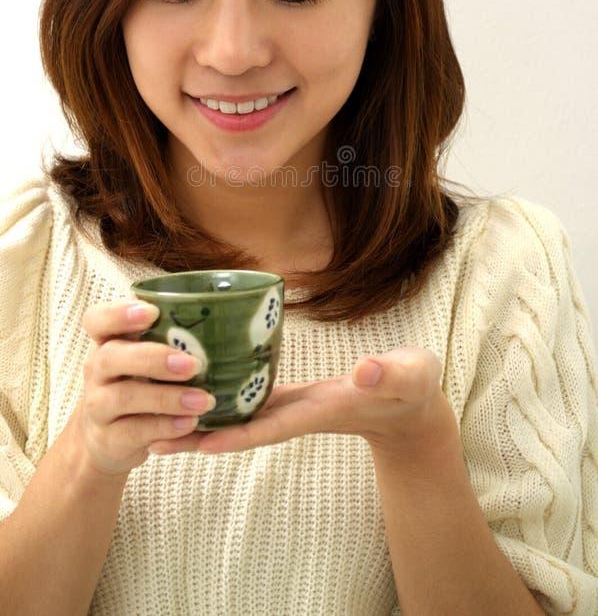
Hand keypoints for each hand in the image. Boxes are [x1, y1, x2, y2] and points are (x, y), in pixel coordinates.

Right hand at [71, 300, 216, 475]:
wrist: (106, 438)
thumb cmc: (138, 381)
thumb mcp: (145, 356)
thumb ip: (169, 337)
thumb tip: (228, 317)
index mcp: (106, 341)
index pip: (97, 319)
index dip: (120, 314)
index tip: (152, 312)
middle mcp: (96, 370)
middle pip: (110, 357)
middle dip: (152, 358)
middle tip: (193, 365)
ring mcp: (98, 406)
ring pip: (124, 397)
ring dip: (166, 398)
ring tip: (203, 401)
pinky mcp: (108, 438)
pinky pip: (133, 431)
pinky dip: (164, 427)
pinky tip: (190, 424)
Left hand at [148, 346, 448, 456]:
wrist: (411, 403)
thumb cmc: (411, 387)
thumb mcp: (407, 375)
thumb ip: (388, 374)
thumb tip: (365, 371)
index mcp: (323, 409)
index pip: (273, 426)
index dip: (236, 435)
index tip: (199, 443)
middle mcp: (300, 414)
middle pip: (242, 431)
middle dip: (199, 439)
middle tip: (150, 440)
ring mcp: (294, 408)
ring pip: (239, 420)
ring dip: (200, 426)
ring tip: (153, 426)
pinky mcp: (291, 398)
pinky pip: (249, 404)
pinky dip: (221, 405)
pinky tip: (194, 397)